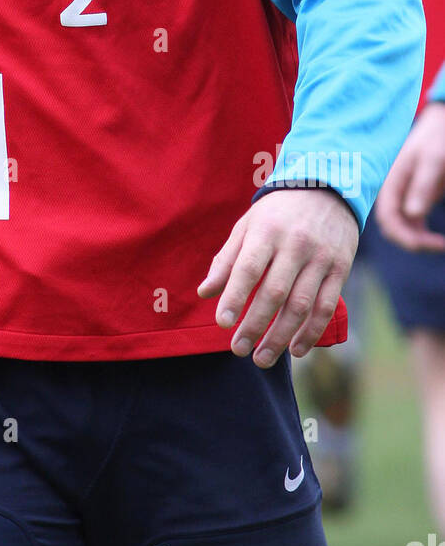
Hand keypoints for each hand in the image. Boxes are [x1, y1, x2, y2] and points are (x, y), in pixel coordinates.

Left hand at [197, 188, 358, 367]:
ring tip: (262, 358)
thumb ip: (227, 259)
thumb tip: (204, 293)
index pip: (248, 268)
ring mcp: (320, 258)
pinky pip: (326, 306)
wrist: (328, 188)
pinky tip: (296, 350)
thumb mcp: (248, 225)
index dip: (235, 296)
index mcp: (267, 231)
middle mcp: (295, 245)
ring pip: (301, 305)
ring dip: (281, 336)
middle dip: (255, 325)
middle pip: (274, 292)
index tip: (222, 323)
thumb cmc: (278, 212)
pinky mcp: (340, 268)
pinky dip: (311, 332)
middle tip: (238, 350)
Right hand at [375, 102, 444, 251]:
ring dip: (419, 240)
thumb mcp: (432, 160)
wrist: (439, 126)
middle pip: (393, 228)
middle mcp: (392, 192)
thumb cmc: (436, 139)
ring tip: (441, 244)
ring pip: (402, 228)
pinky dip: (422, 233)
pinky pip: (412, 223)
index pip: (388, 219)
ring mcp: (402, 196)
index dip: (404, 237)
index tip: (430, 244)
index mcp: (391, 182)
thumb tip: (413, 215)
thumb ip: (421, 186)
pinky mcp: (412, 198)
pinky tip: (438, 238)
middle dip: (413, 242)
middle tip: (441, 245)